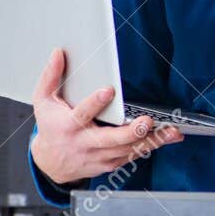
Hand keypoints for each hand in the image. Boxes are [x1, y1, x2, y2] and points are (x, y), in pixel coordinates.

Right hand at [29, 47, 182, 185]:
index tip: (108, 91)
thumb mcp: (43, 101)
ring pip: (127, 149)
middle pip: (110, 139)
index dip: (94, 103)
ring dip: (151, 140)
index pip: (82, 113)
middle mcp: (85, 143)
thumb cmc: (51, 128)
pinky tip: (167, 137)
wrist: (51, 163)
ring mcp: (99, 156)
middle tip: (147, 121)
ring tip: (171, 131)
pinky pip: (132, 155)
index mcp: (69, 126)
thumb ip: (50, 76)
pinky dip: (151, 146)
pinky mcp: (110, 163)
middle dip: (130, 132)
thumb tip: (58, 53)